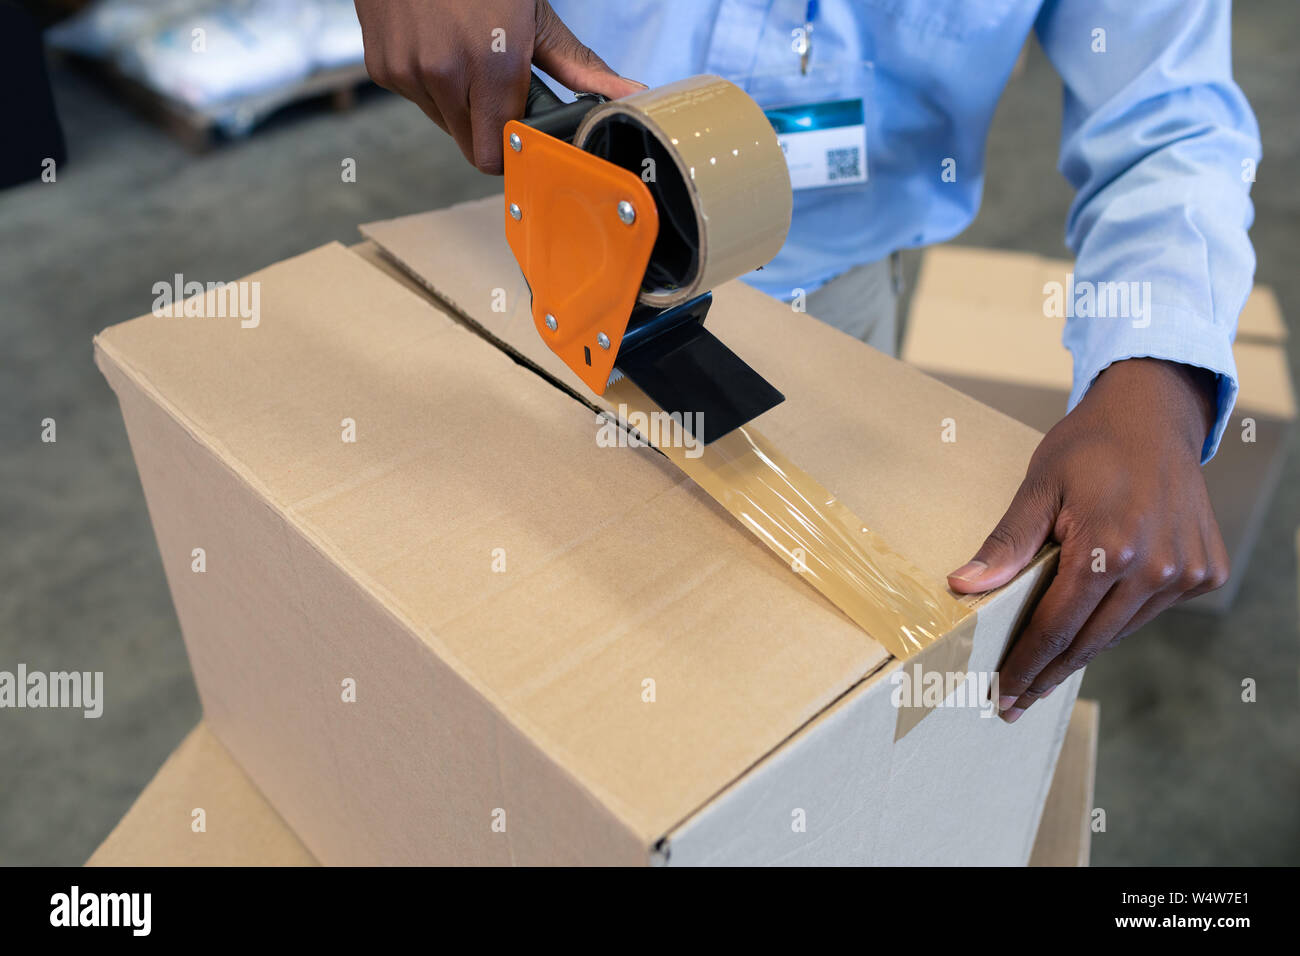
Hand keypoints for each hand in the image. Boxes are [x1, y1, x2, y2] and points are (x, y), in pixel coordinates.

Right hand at [354, 0, 644, 173]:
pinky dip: (430, 86)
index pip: (498, 154)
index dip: (512, 147)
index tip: (522, 134)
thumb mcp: (536, 15)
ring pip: (444, 125)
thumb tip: (627, 95)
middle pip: (472, 147)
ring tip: (466, 56)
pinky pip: (417, 101)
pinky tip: (437, 47)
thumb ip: (578, 67)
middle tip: (498, 87)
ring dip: (459, 106)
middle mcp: (445, 73)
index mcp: (492, 64)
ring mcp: (408, 72)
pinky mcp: (383, 69)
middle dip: (489, 127)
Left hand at [947, 358, 1229, 721]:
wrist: (1154, 415)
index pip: (1056, 627)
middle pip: (1088, 641)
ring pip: (1119, 632)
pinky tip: (1089, 627)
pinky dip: (1117, 622)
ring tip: (1044, 673)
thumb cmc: (1090, 446)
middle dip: (1047, 673)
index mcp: (1110, 548)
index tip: (1003, 695)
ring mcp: (1186, 572)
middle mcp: (1155, 568)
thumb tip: (963, 586)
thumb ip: (1006, 544)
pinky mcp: (1204, 572)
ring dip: (1081, 651)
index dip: (1026, 664)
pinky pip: (1148, 613)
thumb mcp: (1039, 488)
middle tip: (1015, 702)